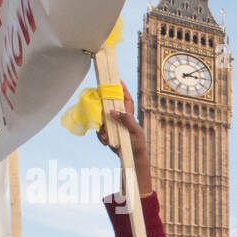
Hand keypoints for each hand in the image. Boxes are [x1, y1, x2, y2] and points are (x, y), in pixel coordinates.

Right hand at [96, 82, 152, 197]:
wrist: (131, 157)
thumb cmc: (137, 143)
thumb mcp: (135, 132)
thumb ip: (127, 120)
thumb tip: (113, 111)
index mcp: (129, 114)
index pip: (126, 98)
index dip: (122, 89)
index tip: (118, 80)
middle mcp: (119, 117)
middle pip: (109, 104)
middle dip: (103, 104)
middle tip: (100, 104)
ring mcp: (112, 124)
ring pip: (101, 119)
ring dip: (103, 129)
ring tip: (108, 139)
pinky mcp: (107, 132)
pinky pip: (100, 131)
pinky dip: (102, 137)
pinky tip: (108, 143)